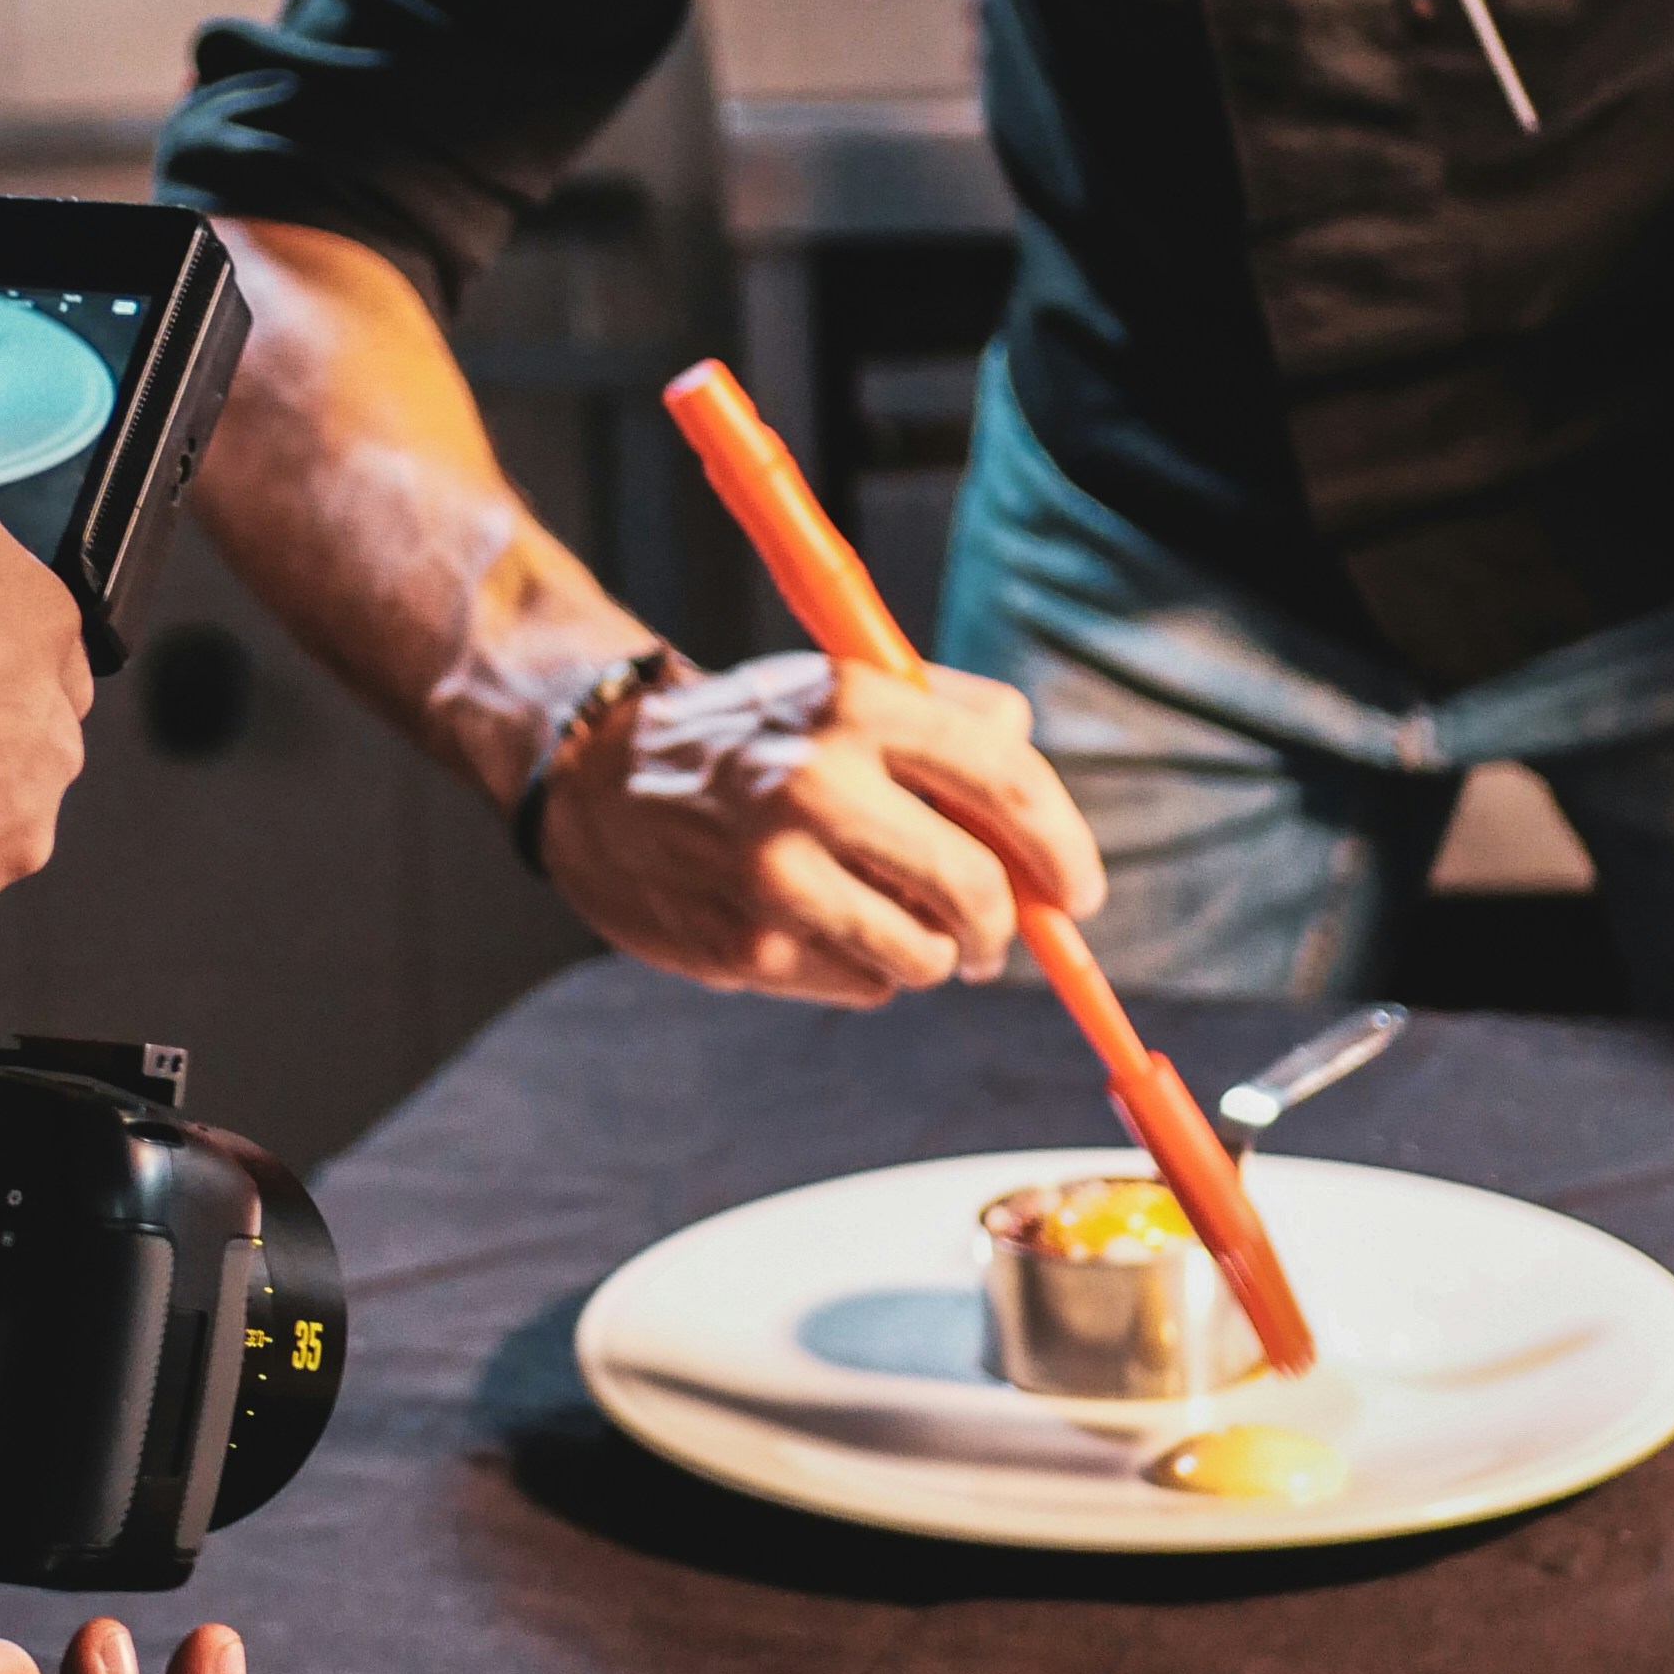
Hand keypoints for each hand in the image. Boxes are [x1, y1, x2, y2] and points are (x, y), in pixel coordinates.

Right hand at [537, 646, 1103, 1005]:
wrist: (595, 775)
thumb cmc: (743, 735)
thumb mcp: (838, 687)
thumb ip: (950, 718)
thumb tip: (1032, 780)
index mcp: (853, 704)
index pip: (1006, 782)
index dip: (1064, 849)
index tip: (1079, 893)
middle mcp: (815, 783)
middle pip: (976, 890)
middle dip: (1003, 929)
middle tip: (994, 938)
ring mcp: (775, 872)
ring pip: (926, 957)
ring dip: (932, 955)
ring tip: (892, 921)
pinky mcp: (745, 946)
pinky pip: (861, 986)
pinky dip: (864, 969)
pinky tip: (817, 925)